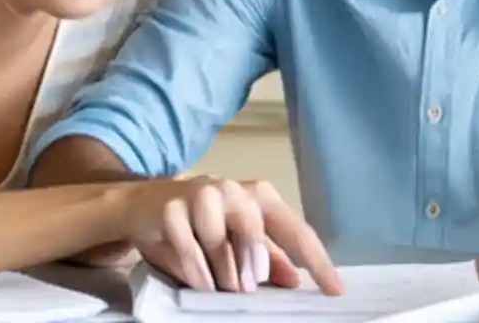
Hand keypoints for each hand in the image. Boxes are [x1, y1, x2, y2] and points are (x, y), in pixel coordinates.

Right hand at [122, 176, 342, 295]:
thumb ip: (267, 256)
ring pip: (216, 237)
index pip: (294, 228)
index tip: (335, 290)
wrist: (143, 205)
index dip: (316, 260)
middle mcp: (232, 190)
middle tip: (254, 286)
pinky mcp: (170, 208)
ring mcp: (199, 195)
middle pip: (253, 223)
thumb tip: (294, 279)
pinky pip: (187, 245)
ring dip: (222, 269)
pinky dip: (195, 269)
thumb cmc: (199, 225)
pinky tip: (200, 282)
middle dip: (255, 257)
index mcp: (258, 198)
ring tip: (223, 288)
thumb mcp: (236, 242)